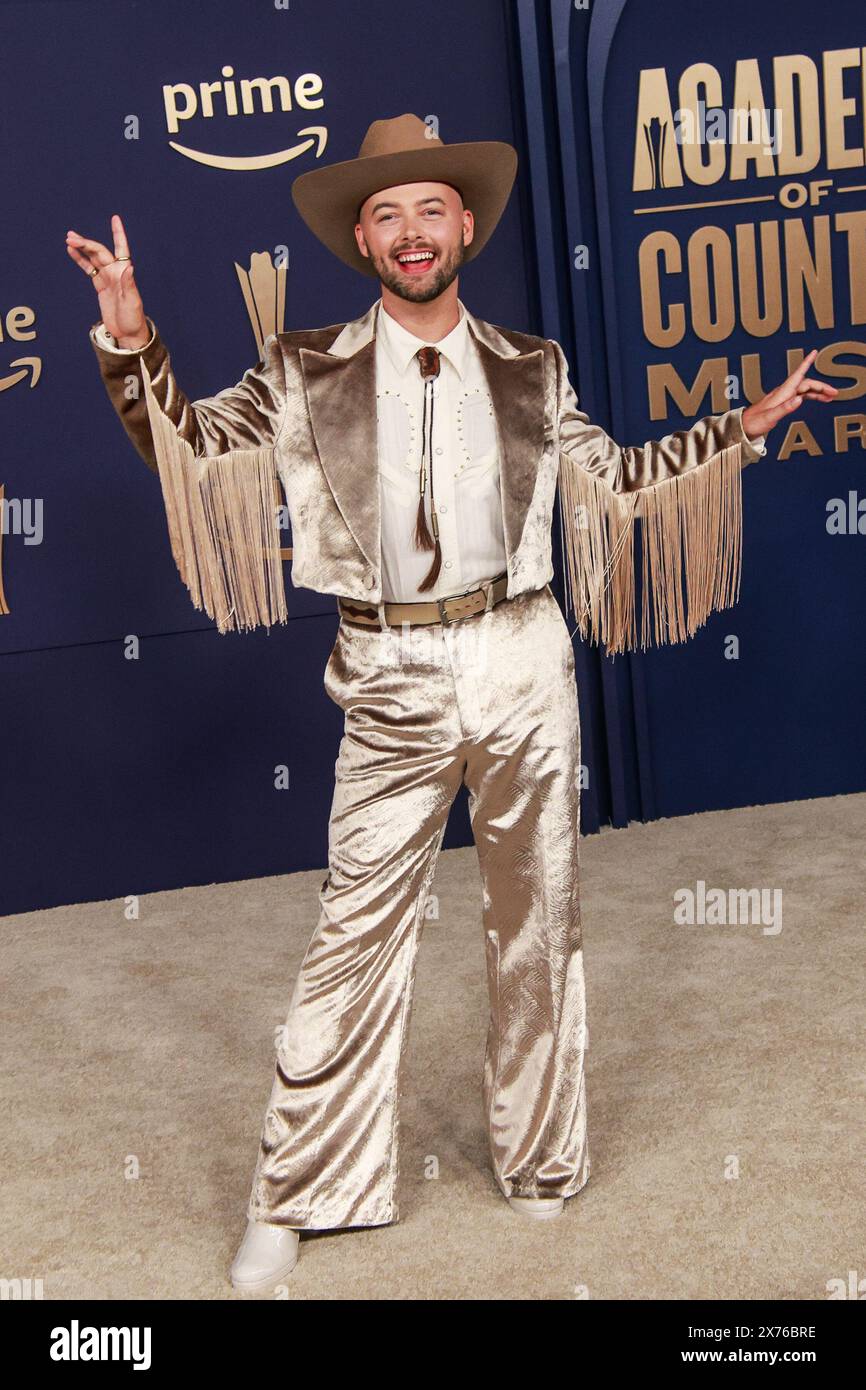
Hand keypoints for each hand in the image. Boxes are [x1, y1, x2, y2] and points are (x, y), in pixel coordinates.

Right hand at [65, 214, 148, 346]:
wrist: (128, 333)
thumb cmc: (133, 319)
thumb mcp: (132, 302)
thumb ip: (128, 284)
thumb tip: (128, 266)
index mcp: (124, 272)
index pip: (121, 248)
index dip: (118, 233)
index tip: (115, 218)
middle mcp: (116, 272)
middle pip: (99, 251)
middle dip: (85, 243)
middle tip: (70, 237)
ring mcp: (107, 278)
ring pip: (92, 257)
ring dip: (81, 247)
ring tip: (69, 238)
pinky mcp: (100, 286)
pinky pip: (89, 269)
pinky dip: (81, 260)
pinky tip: (72, 251)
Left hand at [742, 349, 837, 439]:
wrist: (742, 428)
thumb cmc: (754, 423)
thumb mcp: (770, 418)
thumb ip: (785, 409)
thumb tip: (800, 399)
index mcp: (781, 394)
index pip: (797, 376)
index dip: (806, 363)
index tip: (814, 352)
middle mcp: (782, 393)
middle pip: (805, 384)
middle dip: (821, 386)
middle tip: (835, 393)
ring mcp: (782, 397)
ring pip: (804, 390)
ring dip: (818, 392)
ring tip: (831, 397)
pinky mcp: (782, 403)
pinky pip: (799, 396)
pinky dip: (810, 397)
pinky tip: (817, 399)